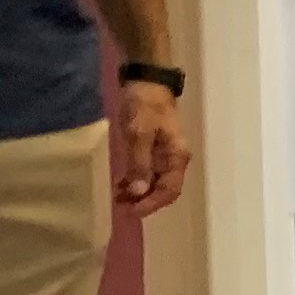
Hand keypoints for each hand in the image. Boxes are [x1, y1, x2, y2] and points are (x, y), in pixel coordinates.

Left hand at [113, 80, 192, 214]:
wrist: (147, 82)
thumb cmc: (145, 106)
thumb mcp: (140, 134)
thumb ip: (140, 164)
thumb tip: (139, 192)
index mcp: (176, 157)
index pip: (169, 191)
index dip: (151, 204)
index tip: (131, 212)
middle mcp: (175, 160)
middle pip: (164, 190)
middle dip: (144, 202)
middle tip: (120, 207)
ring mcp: (165, 155)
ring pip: (155, 183)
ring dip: (139, 194)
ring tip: (117, 199)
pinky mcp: (155, 150)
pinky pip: (148, 173)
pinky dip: (136, 182)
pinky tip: (122, 185)